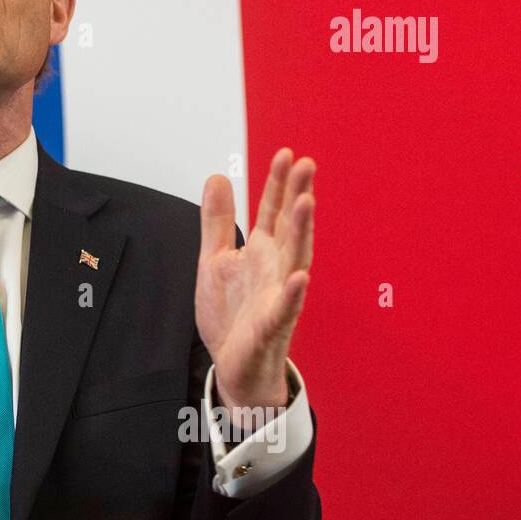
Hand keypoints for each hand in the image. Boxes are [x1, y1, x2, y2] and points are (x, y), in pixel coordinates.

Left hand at [195, 148, 314, 413]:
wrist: (233, 365)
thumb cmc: (231, 314)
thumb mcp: (214, 259)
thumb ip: (217, 221)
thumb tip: (218, 177)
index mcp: (262, 252)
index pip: (272, 211)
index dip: (278, 183)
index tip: (286, 154)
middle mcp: (276, 268)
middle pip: (289, 227)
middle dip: (297, 196)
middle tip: (306, 164)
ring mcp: (277, 296)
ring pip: (294, 260)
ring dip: (301, 232)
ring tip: (306, 203)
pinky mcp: (272, 325)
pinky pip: (285, 308)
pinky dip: (293, 293)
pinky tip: (300, 276)